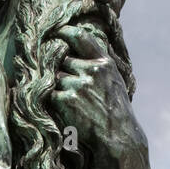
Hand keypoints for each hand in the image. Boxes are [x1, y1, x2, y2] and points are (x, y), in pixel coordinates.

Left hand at [50, 24, 144, 161]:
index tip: (56, 32)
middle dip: (63, 69)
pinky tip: (67, 109)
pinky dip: (56, 100)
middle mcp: (91, 70)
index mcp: (104, 64)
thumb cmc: (116, 111)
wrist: (117, 137)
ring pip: (56, 77)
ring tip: (72, 101)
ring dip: (59, 86)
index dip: (65, 32)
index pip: (81, 38)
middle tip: (69, 84)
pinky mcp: (66, 100)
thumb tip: (78, 50)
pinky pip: (52, 93)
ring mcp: (78, 85)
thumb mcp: (114, 81)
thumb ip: (99, 65)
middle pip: (64, 60)